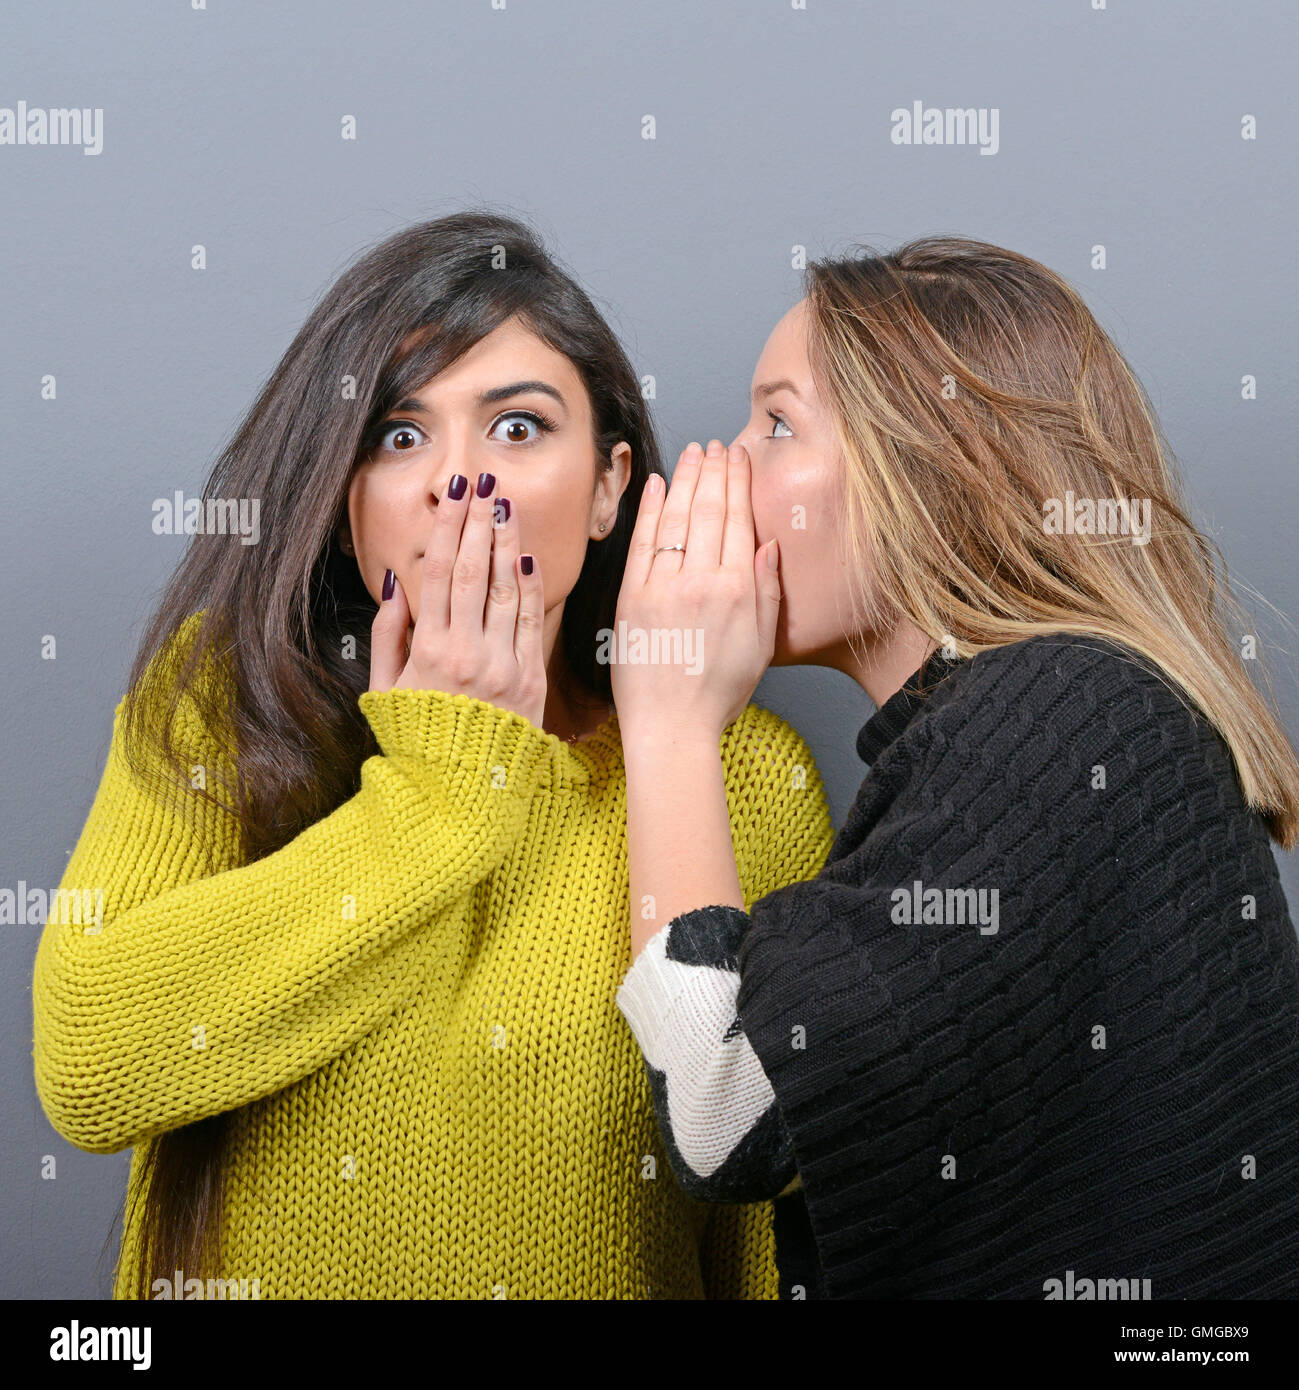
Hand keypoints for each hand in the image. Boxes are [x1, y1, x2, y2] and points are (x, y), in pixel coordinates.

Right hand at [368, 472, 546, 727]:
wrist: (464, 789)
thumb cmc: (419, 738)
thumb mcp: (386, 689)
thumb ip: (388, 635)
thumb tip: (396, 582)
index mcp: (428, 651)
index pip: (441, 573)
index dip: (449, 528)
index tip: (454, 494)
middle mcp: (467, 653)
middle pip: (475, 571)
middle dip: (478, 521)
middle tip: (483, 482)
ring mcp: (503, 664)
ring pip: (507, 589)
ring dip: (507, 542)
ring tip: (505, 506)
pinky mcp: (531, 678)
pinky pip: (532, 620)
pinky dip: (530, 585)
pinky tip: (527, 555)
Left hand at [612, 440, 780, 740]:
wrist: (671, 728)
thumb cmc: (716, 696)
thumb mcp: (761, 648)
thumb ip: (768, 594)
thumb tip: (769, 547)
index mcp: (738, 593)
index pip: (738, 522)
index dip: (737, 484)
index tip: (736, 459)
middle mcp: (702, 583)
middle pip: (709, 512)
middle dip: (713, 472)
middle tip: (715, 446)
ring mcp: (663, 588)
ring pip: (678, 521)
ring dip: (685, 481)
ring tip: (692, 455)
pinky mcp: (632, 599)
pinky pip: (643, 544)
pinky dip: (651, 511)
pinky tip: (658, 486)